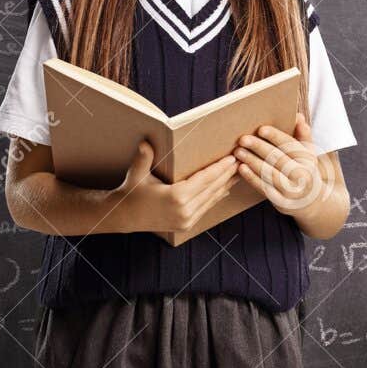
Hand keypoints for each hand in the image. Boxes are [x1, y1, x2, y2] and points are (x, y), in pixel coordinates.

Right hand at [114, 140, 239, 234]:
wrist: (125, 217)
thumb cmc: (132, 191)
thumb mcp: (136, 174)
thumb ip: (143, 158)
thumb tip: (145, 142)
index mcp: (176, 197)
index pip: (205, 179)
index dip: (220, 168)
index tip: (232, 158)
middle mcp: (184, 211)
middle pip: (212, 188)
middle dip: (228, 174)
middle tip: (241, 160)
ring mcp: (187, 220)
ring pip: (212, 199)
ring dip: (226, 185)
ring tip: (238, 172)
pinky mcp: (187, 225)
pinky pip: (206, 208)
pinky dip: (216, 196)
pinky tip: (225, 187)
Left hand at [233, 111, 326, 213]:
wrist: (310, 201)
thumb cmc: (305, 170)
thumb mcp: (308, 153)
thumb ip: (303, 135)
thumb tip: (298, 116)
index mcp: (309, 160)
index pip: (290, 145)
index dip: (276, 137)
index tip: (261, 129)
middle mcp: (302, 176)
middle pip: (278, 158)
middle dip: (259, 148)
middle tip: (243, 139)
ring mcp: (291, 190)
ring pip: (269, 173)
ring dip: (252, 161)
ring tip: (238, 152)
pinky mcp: (281, 201)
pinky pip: (264, 188)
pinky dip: (251, 177)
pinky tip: (241, 168)